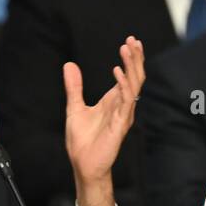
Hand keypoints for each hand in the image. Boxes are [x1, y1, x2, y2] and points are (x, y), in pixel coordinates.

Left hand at [63, 36, 144, 205]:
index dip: (130, 59)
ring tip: (127, 49)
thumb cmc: (82, 141)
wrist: (83, 165)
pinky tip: (118, 72)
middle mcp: (122, 105)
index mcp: (114, 101)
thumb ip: (74, 87)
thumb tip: (70, 65)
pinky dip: (123, 85)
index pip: (127, 75)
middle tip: (133, 40)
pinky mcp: (120, 124)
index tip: (129, 41)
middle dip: (135, 58)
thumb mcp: (74, 108)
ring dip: (132, 66)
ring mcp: (123, 114)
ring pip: (134, 85)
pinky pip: (125, 101)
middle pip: (135, 76)